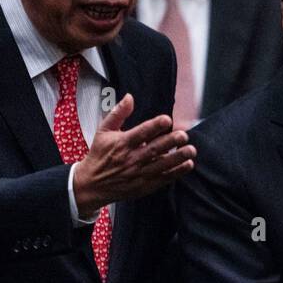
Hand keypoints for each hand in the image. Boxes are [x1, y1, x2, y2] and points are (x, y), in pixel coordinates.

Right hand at [73, 94, 195, 216]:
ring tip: (191, 150)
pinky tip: (188, 165)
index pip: (140, 133)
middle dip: (170, 142)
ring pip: (161, 164)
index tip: (167, 120)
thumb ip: (118, 113)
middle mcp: (131, 158)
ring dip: (178, 157)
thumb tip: (130, 97)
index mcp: (122, 143)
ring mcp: (138, 173)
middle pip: (153, 149)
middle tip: (184, 135)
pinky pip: (163, 178)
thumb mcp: (103, 131)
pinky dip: (176, 172)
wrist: (91, 184)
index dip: (154, 126)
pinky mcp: (144, 185)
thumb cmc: (99, 155)